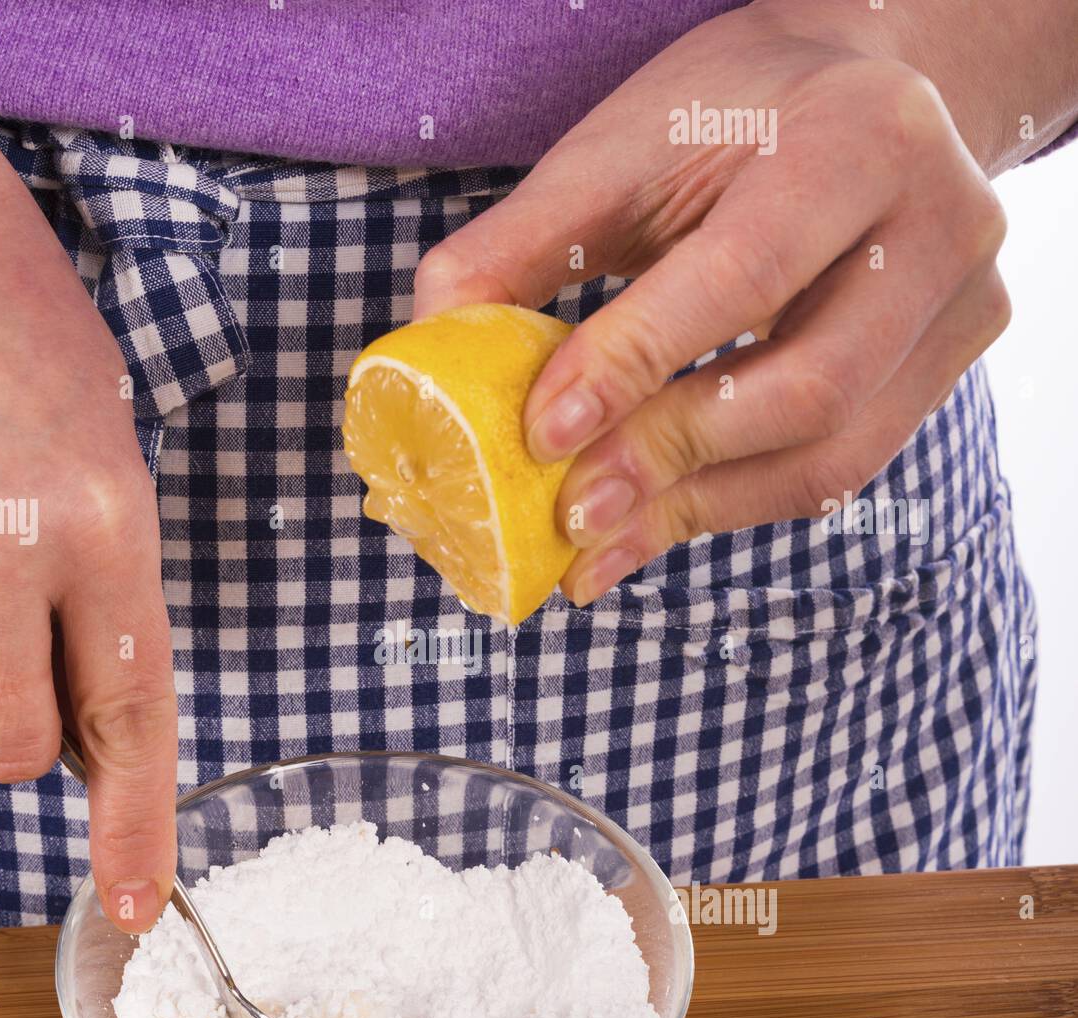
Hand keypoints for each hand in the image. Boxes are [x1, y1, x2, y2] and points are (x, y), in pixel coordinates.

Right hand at [0, 18, 174, 929]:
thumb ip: (98, 591)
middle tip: (6, 644)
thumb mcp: (99, 450)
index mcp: (103, 520)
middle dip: (12, 730)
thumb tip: (75, 730)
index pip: (131, 714)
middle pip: (4, 748)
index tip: (134, 903)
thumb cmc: (9, 324)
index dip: (134, 824)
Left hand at [413, 0, 1076, 605]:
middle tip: (569, 513)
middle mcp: (939, 223)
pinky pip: (839, 471)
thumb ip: (523, 244)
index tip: (542, 434)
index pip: (742, 274)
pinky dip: (731, 508)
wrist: (855, 98)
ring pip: (833, 456)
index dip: (635, 365)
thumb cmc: (726, 118)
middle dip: (670, 459)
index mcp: (856, 138)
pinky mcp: (949, 365)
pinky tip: (650, 528)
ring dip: (698, 510)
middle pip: (808, 387)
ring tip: (594, 545)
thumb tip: (430, 344)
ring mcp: (961, 304)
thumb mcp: (621, 152)